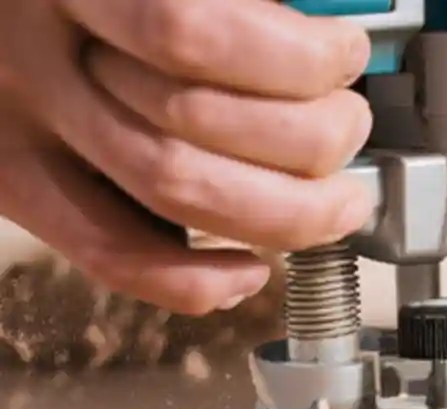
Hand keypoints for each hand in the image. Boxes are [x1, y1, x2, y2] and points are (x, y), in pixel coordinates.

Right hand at [0, 0, 374, 314]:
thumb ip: (227, 1)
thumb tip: (323, 35)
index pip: (194, 33)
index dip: (294, 58)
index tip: (344, 53)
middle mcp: (38, 51)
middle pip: (195, 122)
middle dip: (309, 140)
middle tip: (350, 127)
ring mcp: (22, 123)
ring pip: (171, 192)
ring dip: (283, 211)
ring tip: (334, 200)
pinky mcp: (13, 183)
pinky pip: (111, 256)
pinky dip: (196, 281)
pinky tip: (251, 269)